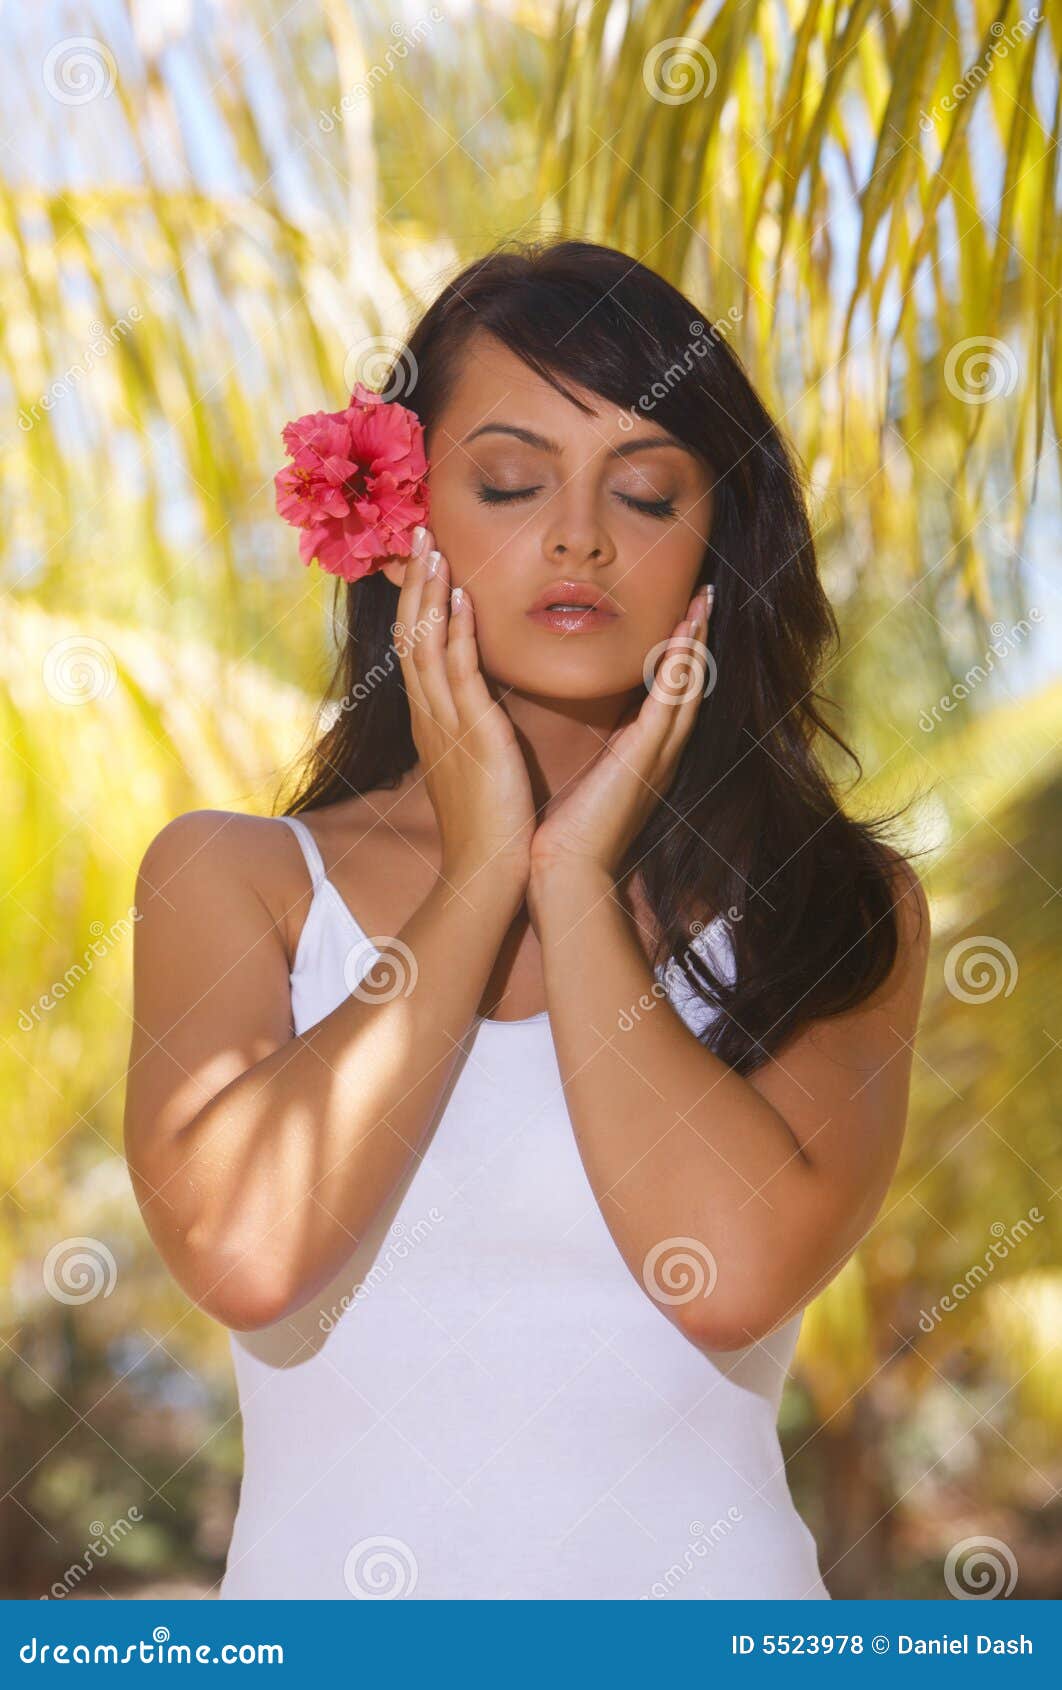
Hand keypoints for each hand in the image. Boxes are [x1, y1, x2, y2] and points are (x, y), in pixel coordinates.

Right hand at [394, 526, 535, 896]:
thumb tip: (479, 704)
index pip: (415, 646)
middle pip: (411, 633)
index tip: (422, 557)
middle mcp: (428, 714)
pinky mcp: (471, 733)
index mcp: (430, 720)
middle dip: (415, 580)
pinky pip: (458, 672)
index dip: (416, 599)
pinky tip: (461, 597)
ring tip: (434, 546)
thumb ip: (470, 727)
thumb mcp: (473, 762)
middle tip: (418, 530)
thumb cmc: (487, 822)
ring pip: (427, 644)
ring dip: (430, 592)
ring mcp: (445, 722)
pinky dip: (457, 630)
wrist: (487, 869)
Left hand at [528, 583, 714, 889]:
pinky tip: (684, 639)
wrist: (567, 871)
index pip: (671, 697)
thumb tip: (592, 739)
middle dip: (697, 639)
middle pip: (689, 685)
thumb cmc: (567, 836)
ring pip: (686, 687)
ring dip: (695, 643)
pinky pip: (669, 704)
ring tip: (703, 602)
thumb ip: (599, 758)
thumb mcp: (588, 784)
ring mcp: (658, 757)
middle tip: (706, 595)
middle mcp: (661, 755)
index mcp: (646, 759)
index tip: (682, 618)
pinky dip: (679, 670)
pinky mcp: (645, 759)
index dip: (680, 657)